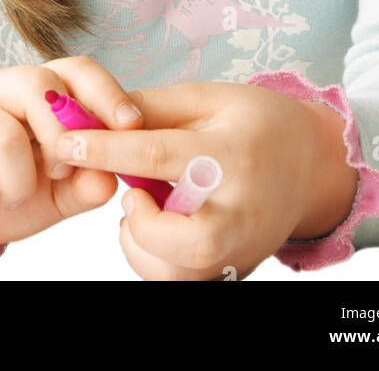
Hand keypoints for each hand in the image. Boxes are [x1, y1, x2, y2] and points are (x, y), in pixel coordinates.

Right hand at [0, 56, 145, 265]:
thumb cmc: (4, 194)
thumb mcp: (56, 195)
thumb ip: (85, 184)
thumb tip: (109, 177)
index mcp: (33, 89)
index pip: (75, 69)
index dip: (105, 93)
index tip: (130, 126)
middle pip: (38, 85)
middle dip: (61, 137)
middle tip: (58, 173)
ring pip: (3, 133)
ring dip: (18, 181)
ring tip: (13, 197)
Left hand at [53, 81, 357, 280]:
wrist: (312, 165)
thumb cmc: (257, 124)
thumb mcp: (208, 98)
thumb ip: (152, 108)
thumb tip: (95, 114)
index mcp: (231, 155)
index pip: (157, 156)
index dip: (105, 148)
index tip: (66, 141)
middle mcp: (240, 211)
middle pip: (178, 240)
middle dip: (138, 220)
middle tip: (131, 193)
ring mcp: (239, 250)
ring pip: (173, 270)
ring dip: (141, 240)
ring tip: (148, 204)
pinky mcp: (232, 272)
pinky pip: (177, 280)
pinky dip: (155, 257)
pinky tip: (161, 223)